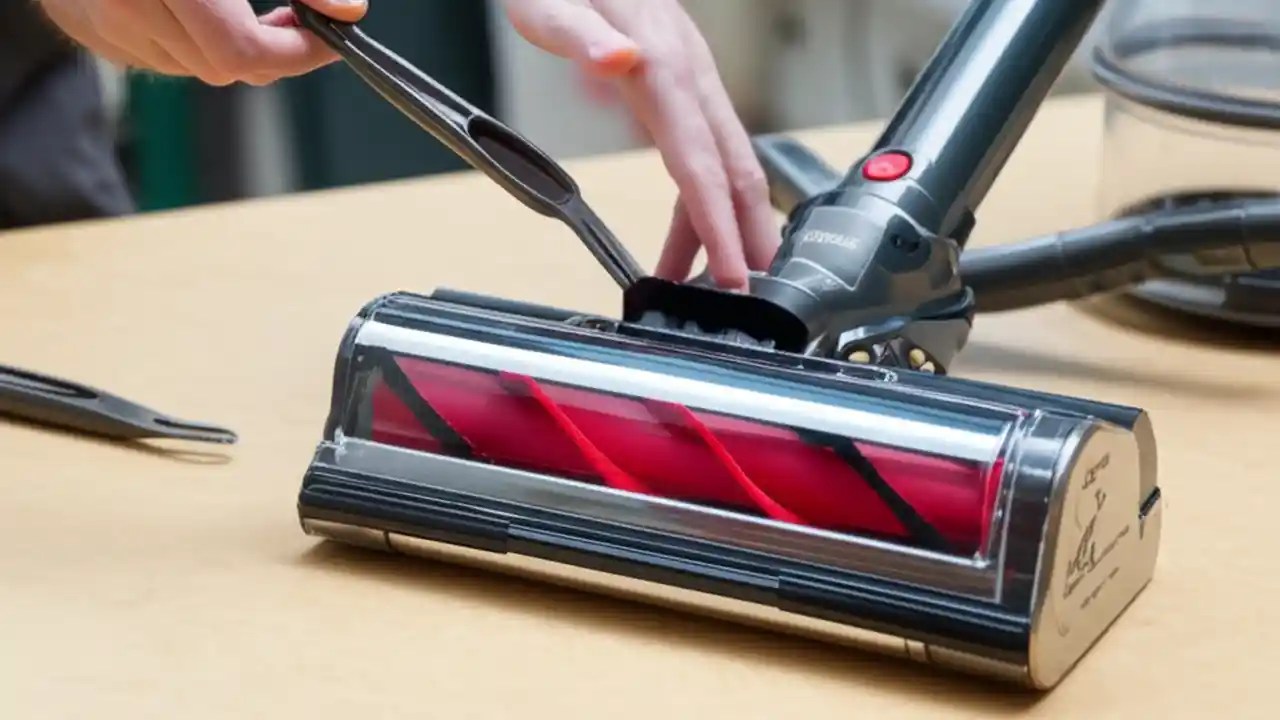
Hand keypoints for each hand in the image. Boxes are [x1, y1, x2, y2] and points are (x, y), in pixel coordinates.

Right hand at [37, 0, 367, 85]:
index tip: (330, 37)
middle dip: (273, 54)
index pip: (245, 50)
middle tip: (297, 23)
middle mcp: (131, 5)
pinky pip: (165, 58)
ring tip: (248, 9)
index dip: (299, 53)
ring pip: (198, 68)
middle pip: (226, 67)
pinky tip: (200, 9)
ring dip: (235, 47)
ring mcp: (108, 23)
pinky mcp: (96, 33)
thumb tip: (348, 10)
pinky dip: (196, 43)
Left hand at [504, 0, 778, 290]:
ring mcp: (691, 83)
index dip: (721, 224)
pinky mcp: (680, 89)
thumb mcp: (552, 3)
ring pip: (726, 168)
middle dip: (748, 237)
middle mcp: (690, 74)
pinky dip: (699, 204)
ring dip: (723, 228)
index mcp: (665, 62)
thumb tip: (621, 62)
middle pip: (736, 169)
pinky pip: (702, 157)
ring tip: (707, 284)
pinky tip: (683, 240)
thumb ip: (582, 35)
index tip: (735, 275)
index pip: (702, 159)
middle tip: (750, 296)